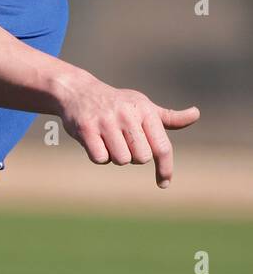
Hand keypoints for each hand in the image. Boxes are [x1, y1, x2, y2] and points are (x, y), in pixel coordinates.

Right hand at [53, 70, 200, 187]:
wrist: (77, 90)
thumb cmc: (115, 102)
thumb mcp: (143, 105)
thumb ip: (169, 117)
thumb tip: (196, 114)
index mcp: (145, 110)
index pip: (162, 147)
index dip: (165, 168)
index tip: (164, 183)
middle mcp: (127, 115)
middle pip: (141, 157)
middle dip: (133, 157)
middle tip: (123, 143)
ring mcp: (106, 121)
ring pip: (121, 159)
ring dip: (115, 157)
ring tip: (108, 141)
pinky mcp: (86, 129)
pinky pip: (100, 158)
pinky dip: (99, 156)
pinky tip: (94, 143)